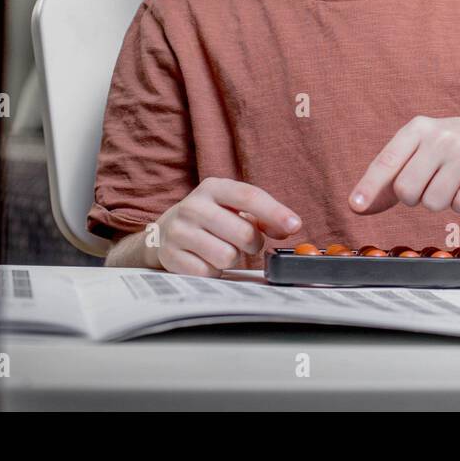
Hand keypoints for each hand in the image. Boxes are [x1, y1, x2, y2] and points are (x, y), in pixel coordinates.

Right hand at [151, 177, 302, 276]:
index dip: (275, 212)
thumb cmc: (211, 218)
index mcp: (213, 188)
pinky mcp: (171, 257)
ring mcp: (179, 231)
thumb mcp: (233, 207)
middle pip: (244, 233)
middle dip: (253, 243)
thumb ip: (263, 214)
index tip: (295, 226)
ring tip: (221, 249)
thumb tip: (288, 227)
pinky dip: (214, 271)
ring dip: (232, 258)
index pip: (250, 196)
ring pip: (228, 256)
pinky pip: (209, 273)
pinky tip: (205, 259)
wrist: (165, 232)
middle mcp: (193, 206)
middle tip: (245, 242)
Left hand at [349, 116, 459, 214]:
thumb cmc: (445, 150)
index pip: (387, 161)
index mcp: (417, 129)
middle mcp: (441, 137)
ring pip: (433, 203)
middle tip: (428, 183)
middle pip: (406, 191)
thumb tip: (357, 207)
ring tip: (451, 182)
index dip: (369, 187)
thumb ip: (386, 180)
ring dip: (439, 201)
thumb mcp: (416, 152)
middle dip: (413, 197)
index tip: (355, 206)